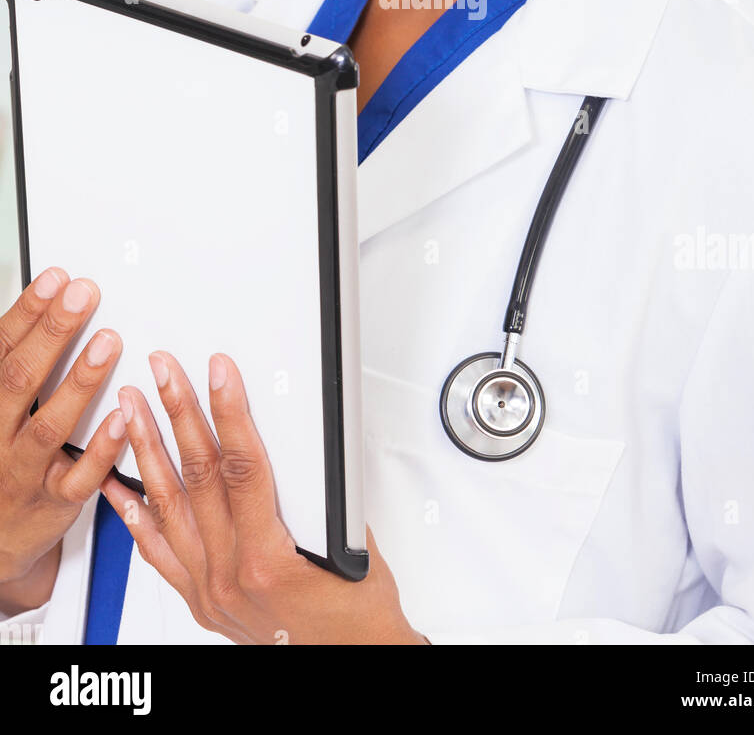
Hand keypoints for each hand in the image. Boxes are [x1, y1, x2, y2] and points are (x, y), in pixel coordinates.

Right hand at [0, 267, 126, 590]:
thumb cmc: (6, 456)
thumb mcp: (1, 408)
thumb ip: (22, 363)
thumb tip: (49, 304)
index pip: (0, 351)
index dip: (27, 312)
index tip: (55, 279)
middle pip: (19, 379)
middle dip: (53, 333)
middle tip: (84, 295)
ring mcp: (25, 470)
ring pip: (50, 425)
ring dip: (79, 382)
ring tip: (107, 343)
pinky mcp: (56, 500)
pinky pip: (80, 475)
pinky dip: (102, 447)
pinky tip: (121, 416)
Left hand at [100, 351, 427, 644]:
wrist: (349, 659)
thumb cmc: (356, 613)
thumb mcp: (351, 543)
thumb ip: (319, 492)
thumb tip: (302, 442)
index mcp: (268, 559)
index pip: (243, 468)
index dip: (229, 413)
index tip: (218, 374)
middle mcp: (230, 575)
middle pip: (199, 477)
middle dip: (179, 414)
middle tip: (163, 372)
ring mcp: (208, 587)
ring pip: (168, 506)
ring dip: (148, 449)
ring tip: (133, 408)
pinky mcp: (199, 598)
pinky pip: (156, 550)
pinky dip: (135, 514)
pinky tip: (120, 484)